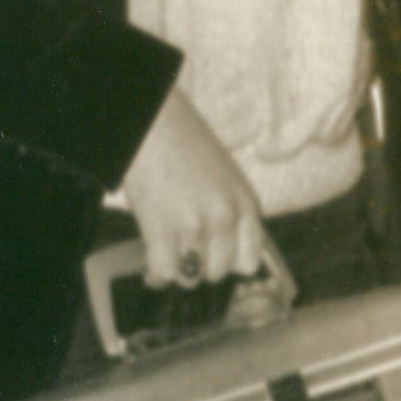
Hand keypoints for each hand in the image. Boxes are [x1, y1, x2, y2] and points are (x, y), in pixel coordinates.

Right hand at [124, 85, 263, 286]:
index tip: (214, 261)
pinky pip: (165, 272)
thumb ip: (229, 214)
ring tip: (168, 257)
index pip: (250, 260)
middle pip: (219, 272)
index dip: (230, 264)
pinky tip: (150, 263)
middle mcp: (226, 218)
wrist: (154, 122)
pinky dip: (156, 273)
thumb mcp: (224, 179)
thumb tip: (218, 252)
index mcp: (246, 204)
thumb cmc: (185, 144)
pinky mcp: (163, 230)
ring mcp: (196, 226)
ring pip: (192, 277)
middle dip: (201, 267)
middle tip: (185, 254)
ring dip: (179, 271)